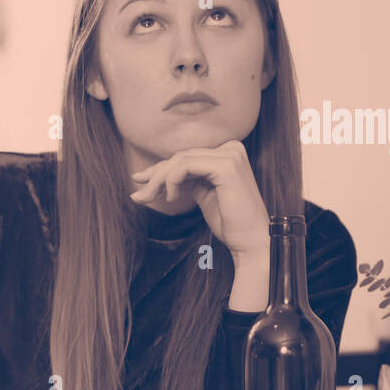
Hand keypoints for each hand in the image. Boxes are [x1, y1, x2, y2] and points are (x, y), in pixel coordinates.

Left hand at [129, 140, 269, 259]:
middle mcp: (231, 148)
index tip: (139, 182)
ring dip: (158, 181)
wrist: (251, 241)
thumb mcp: (203, 193)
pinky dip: (172, 180)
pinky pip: (185, 166)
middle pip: (181, 157)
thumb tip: (151, 176)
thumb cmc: (228, 221)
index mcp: (228, 153)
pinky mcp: (225, 166)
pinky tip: (171, 198)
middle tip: (138, 195)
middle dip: (155, 176)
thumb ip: (186, 180)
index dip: (160, 169)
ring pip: (180, 161)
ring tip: (148, 199)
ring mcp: (230, 155)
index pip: (186, 156)